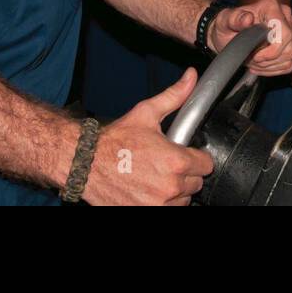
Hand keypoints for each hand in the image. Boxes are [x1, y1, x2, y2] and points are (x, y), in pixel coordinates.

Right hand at [82, 68, 213, 205]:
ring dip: (174, 191)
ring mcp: (158, 206)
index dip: (196, 156)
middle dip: (184, 173)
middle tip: (165, 164)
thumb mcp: (146, 113)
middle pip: (195, 184)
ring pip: (182, 201)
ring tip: (155, 177)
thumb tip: (191, 77)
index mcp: (176, 161)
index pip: (206, 164)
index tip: (185, 154)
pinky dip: (160, 203)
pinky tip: (146, 190)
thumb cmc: (114, 140)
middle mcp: (170, 187)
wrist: (85, 163)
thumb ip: (174, 96)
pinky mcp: (145, 215)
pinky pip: (166, 211)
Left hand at [208, 0, 291, 76]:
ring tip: (254, 63)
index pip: (285, 34)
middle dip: (269, 61)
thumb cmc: (227, 26)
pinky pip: (290, 63)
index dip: (272, 51)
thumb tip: (247, 19)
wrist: (228, 33)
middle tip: (252, 60)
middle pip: (289, 49)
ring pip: (290, 58)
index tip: (255, 56)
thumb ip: (234, 19)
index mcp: (271, 7)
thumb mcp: (225, 22)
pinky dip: (274, 69)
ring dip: (270, 66)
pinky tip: (261, 66)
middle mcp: (286, 15)